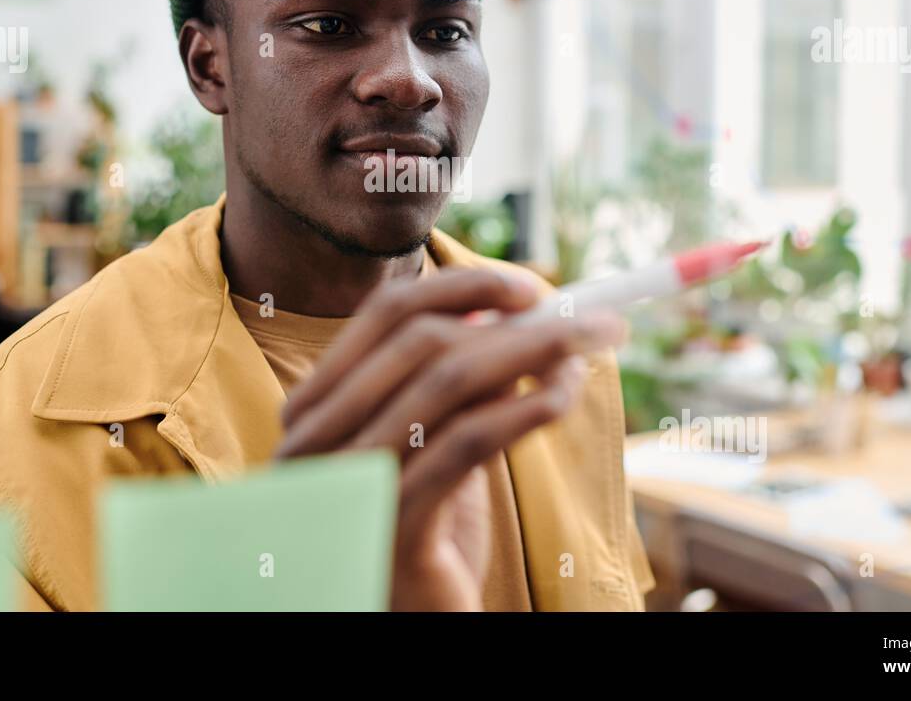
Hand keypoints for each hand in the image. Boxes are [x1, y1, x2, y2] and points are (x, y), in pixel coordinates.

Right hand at [275, 269, 627, 610]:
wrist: (413, 624)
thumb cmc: (424, 530)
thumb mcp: (431, 443)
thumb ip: (453, 384)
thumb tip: (511, 313)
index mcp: (318, 405)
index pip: (385, 314)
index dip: (462, 288)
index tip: (531, 287)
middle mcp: (319, 436)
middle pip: (423, 341)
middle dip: (518, 320)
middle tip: (592, 318)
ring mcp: (352, 480)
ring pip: (449, 382)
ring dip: (535, 354)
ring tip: (591, 351)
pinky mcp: (396, 523)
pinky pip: (467, 442)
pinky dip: (524, 408)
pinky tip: (564, 396)